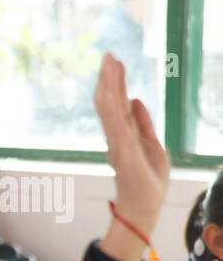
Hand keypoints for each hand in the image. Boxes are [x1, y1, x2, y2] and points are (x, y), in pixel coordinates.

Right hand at [93, 53, 168, 260]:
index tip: (114, 62)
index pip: (117, 103)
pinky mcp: (122, 151)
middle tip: (108, 55)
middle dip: (110, 79)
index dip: (116, 82)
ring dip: (109, 87)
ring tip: (108, 65)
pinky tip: (110, 92)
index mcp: (124, 133)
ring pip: (110, 109)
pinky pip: (115, 125)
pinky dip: (111, 108)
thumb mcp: (152, 144)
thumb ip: (143, 122)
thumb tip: (136, 99)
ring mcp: (117, 142)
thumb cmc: (147, 180)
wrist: (145, 205)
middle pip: (110, 102)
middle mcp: (117, 135)